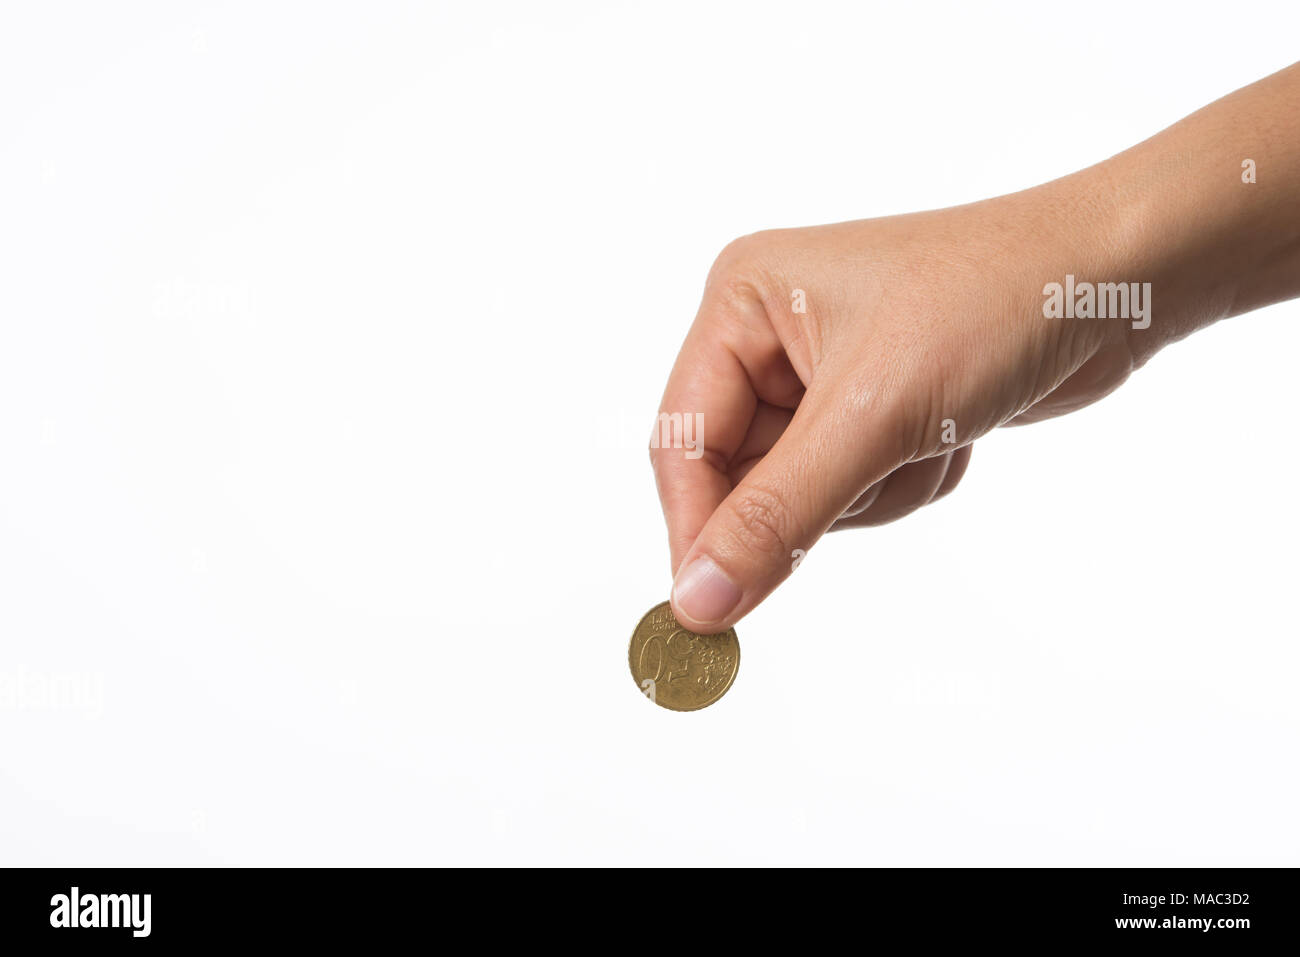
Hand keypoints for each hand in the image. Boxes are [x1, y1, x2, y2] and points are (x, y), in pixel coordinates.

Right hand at [651, 185, 1143, 632]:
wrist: (1116, 277)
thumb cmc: (995, 304)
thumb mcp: (873, 416)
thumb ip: (777, 517)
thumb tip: (697, 604)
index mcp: (741, 302)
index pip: (682, 441)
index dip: (695, 529)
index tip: (707, 612)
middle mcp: (768, 335)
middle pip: (741, 477)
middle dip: (821, 495)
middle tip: (882, 473)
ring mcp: (820, 372)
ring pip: (802, 495)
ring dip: (876, 489)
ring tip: (935, 432)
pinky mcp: (870, 405)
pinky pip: (855, 490)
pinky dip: (907, 482)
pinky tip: (954, 431)